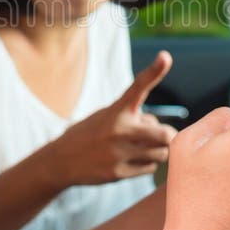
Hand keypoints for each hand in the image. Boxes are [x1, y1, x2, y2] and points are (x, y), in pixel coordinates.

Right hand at [47, 51, 176, 185]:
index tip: (165, 56)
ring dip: (159, 150)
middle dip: (169, 136)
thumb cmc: (91, 133)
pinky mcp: (118, 173)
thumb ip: (135, 118)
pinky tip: (132, 159)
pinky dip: (148, 164)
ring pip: (160, 154)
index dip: (154, 71)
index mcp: (117, 110)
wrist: (61, 160)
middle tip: (163, 136)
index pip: (138, 87)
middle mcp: (119, 129)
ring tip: (142, 147)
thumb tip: (164, 131)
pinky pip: (149, 168)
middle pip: (165, 135)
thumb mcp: (107, 115)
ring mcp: (119, 152)